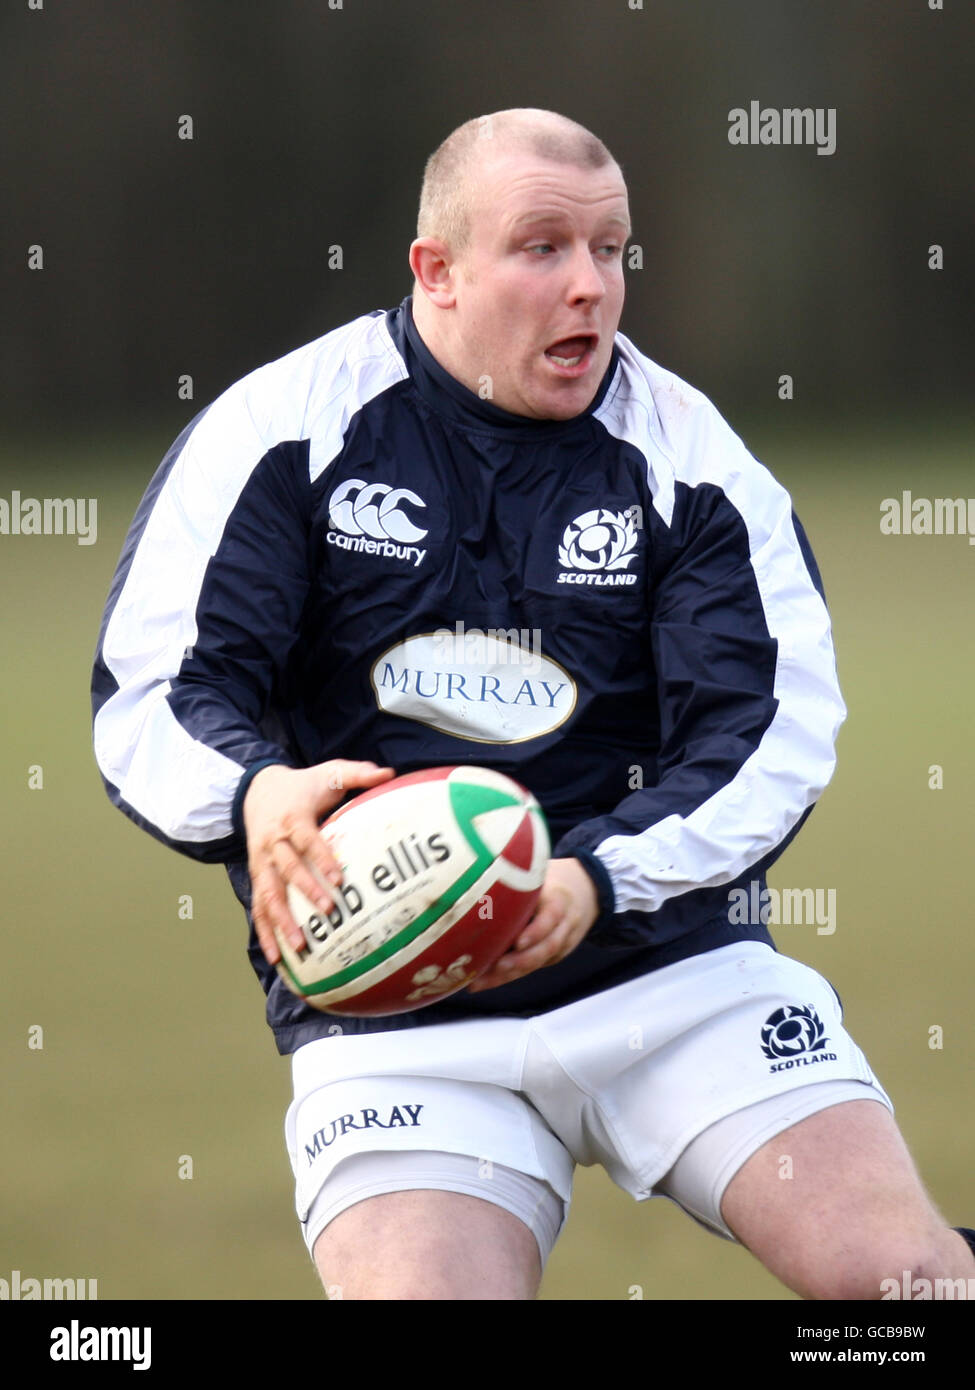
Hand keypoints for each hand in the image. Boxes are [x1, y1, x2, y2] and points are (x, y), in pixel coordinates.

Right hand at [243, 760, 394, 965]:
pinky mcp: (256, 877)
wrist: (257, 790)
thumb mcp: (329, 773)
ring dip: (281, 921)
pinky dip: (264, 932)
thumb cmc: (302, 786)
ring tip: (298, 947)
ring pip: (268, 894)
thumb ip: (357, 773)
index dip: (321, 858)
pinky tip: (275, 956)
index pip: (307, 840)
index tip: (339, 879)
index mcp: (292, 817)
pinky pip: (257, 907)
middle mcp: (273, 842)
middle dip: (306, 892)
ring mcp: (261, 862)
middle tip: (327, 912)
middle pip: (287, 869)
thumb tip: (388, 772)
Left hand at [467, 857, 598, 991]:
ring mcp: (563, 941)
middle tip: (491, 968)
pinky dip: (510, 976)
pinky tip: (485, 981)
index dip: (536, 931)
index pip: (552, 916)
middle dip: (519, 961)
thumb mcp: (541, 873)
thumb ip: (519, 881)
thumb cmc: (551, 878)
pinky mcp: (557, 954)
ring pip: (539, 961)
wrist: (589, 889)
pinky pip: (534, 966)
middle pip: (547, 946)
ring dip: (509, 974)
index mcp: (559, 898)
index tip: (518, 942)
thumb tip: (473, 884)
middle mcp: (565, 923)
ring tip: (479, 982)